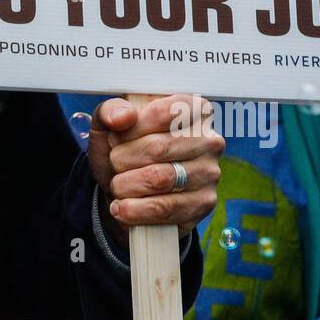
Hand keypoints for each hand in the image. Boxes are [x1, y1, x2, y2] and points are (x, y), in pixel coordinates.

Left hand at [88, 94, 222, 237]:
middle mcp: (209, 140)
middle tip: (113, 164)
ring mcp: (210, 173)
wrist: (130, 193)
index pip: (161, 112)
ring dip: (126, 185)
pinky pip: (165, 209)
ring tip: (117, 186)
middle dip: (123, 159)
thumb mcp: (109, 126)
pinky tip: (122, 208)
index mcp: (192, 109)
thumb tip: (123, 117)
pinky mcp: (204, 203)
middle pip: (157, 148)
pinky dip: (135, 210)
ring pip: (160, 179)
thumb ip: (110, 112)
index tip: (114, 139)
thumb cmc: (124, 151)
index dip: (130, 129)